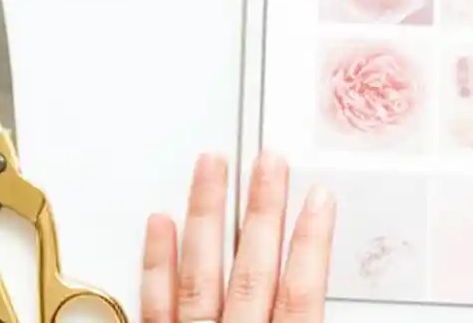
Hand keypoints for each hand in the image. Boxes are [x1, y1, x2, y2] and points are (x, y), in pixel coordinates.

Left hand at [140, 151, 335, 322]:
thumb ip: (304, 319)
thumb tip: (317, 285)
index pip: (300, 295)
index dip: (311, 242)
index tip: (319, 199)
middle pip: (252, 273)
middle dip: (263, 211)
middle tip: (269, 164)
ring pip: (199, 276)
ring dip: (207, 214)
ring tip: (212, 168)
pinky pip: (153, 303)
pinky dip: (157, 261)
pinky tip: (162, 221)